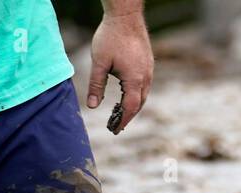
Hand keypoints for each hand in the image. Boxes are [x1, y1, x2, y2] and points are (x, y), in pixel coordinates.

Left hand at [87, 13, 152, 133]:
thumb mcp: (99, 63)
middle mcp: (145, 76)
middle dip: (128, 116)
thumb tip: (92, 106)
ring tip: (120, 113)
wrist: (125, 15)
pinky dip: (136, 94)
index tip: (115, 130)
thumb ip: (96, 86)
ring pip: (143, 95)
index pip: (130, 108)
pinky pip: (144, 84)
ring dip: (133, 106)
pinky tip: (127, 94)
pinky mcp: (148, 62)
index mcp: (134, 79)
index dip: (122, 120)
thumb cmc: (111, 36)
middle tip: (116, 126)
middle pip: (139, 104)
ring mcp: (149, 69)